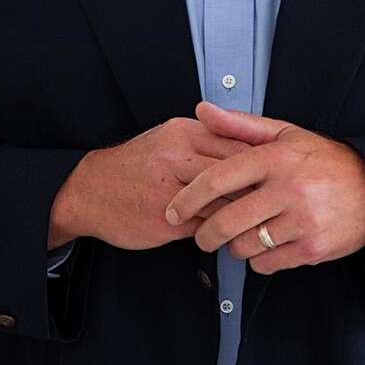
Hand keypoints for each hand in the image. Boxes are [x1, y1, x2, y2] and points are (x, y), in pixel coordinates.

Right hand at [51, 114, 255, 250]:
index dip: (262, 163)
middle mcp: (177, 156)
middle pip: (237, 172)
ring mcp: (171, 189)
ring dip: (243, 213)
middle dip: (259, 188)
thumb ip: (205, 142)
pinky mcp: (165, 219)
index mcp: (183, 132)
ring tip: (256, 219)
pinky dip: (221, 231)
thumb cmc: (133, 166)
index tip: (276, 175)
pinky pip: (207, 226)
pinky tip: (229, 232)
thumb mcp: (167, 139)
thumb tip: (250, 153)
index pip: (238, 143)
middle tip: (274, 200)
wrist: (87, 191)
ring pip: (225, 201)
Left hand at [163, 100, 364, 274]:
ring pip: (243, 246)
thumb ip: (240, 124)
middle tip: (201, 236)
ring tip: (242, 236)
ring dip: (234, 246)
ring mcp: (302, 221)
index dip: (189, 197)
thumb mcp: (285, 134)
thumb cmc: (325, 161)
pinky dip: (258, 259)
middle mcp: (289, 189)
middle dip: (204, 234)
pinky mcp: (312, 248)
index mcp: (277, 158)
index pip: (218, 178)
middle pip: (225, 221)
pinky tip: (265, 245)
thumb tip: (201, 110)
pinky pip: (266, 264)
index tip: (173, 209)